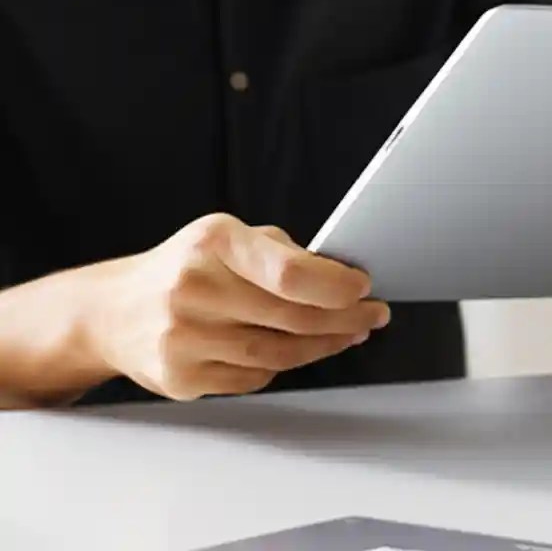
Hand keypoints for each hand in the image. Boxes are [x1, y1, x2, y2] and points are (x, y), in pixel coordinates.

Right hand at [85, 214, 389, 400]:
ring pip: (279, 352)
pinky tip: (300, 351)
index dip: (335, 286)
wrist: (112, 312)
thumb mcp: (225, 239)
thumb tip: (342, 276)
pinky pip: (255, 376)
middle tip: (373, 315)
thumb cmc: (186, 269)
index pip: (288, 272)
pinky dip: (284, 364)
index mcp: (213, 243)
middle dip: (345, 318)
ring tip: (350, 333)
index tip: (364, 288)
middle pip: (292, 317)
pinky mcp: (181, 377)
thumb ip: (280, 253)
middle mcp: (193, 289)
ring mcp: (183, 338)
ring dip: (325, 345)